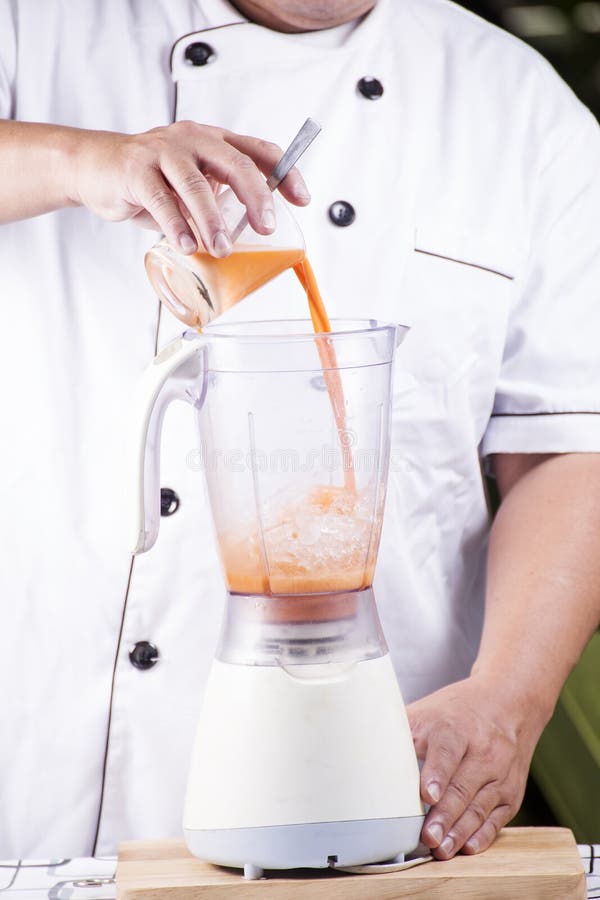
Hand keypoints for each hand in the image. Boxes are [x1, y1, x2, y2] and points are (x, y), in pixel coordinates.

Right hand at [67, 121, 309, 255]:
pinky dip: (175, 225)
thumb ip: (218, 201)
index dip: (284, 173)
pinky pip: (160, 199)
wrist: (95, 167)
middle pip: (234, 163)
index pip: (259, 151)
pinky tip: (186, 245)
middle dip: (255, 197)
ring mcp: (162, 151)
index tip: (302, 199)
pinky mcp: (135, 169)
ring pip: (196, 184)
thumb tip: (250, 238)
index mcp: (213, 141)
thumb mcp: (192, 185)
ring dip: (212, 221)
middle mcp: (192, 139)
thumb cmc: (150, 180)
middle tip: (265, 228)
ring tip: (221, 249)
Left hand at [407, 676, 544, 858]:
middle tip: (428, 837)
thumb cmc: (457, 711)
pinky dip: (482, 835)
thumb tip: (362, 747)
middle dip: (445, 815)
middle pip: (462, 786)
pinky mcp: (512, 792)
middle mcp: (483, 750)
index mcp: (456, 726)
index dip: (437, 773)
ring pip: (479, 806)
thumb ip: (400, 730)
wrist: (508, 703)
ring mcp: (500, 773)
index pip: (447, 750)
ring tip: (442, 850)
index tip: (426, 794)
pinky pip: (496, 818)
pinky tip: (467, 847)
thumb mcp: (428, 710)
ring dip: (460, 831)